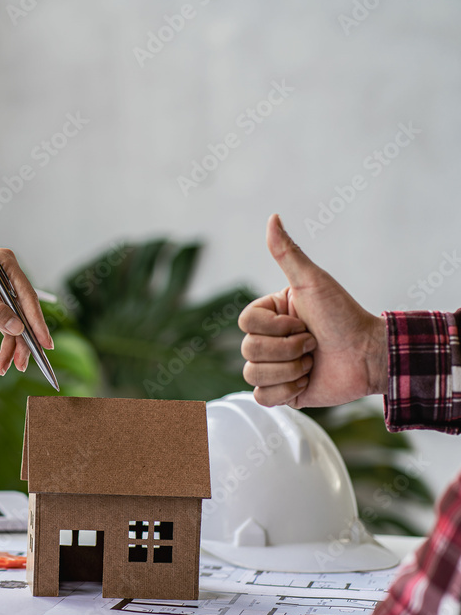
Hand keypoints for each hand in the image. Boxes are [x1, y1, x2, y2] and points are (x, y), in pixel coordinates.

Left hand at [0, 246, 53, 374]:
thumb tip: (17, 328)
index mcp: (5, 264)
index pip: (26, 295)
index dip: (37, 320)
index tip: (45, 341)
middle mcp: (6, 278)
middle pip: (24, 312)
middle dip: (26, 339)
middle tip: (29, 360)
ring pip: (15, 324)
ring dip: (15, 346)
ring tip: (14, 365)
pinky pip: (4, 328)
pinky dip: (5, 344)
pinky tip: (4, 361)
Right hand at [238, 214, 387, 407]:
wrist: (369, 355)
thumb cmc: (344, 315)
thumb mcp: (313, 282)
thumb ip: (287, 252)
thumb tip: (272, 217)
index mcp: (269, 315)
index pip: (245, 323)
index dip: (275, 327)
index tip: (303, 322)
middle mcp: (268, 340)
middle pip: (248, 350)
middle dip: (286, 350)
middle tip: (312, 343)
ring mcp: (273, 367)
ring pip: (252, 374)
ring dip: (289, 370)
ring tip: (312, 362)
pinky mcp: (281, 392)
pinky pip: (261, 397)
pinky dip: (286, 391)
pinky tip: (306, 381)